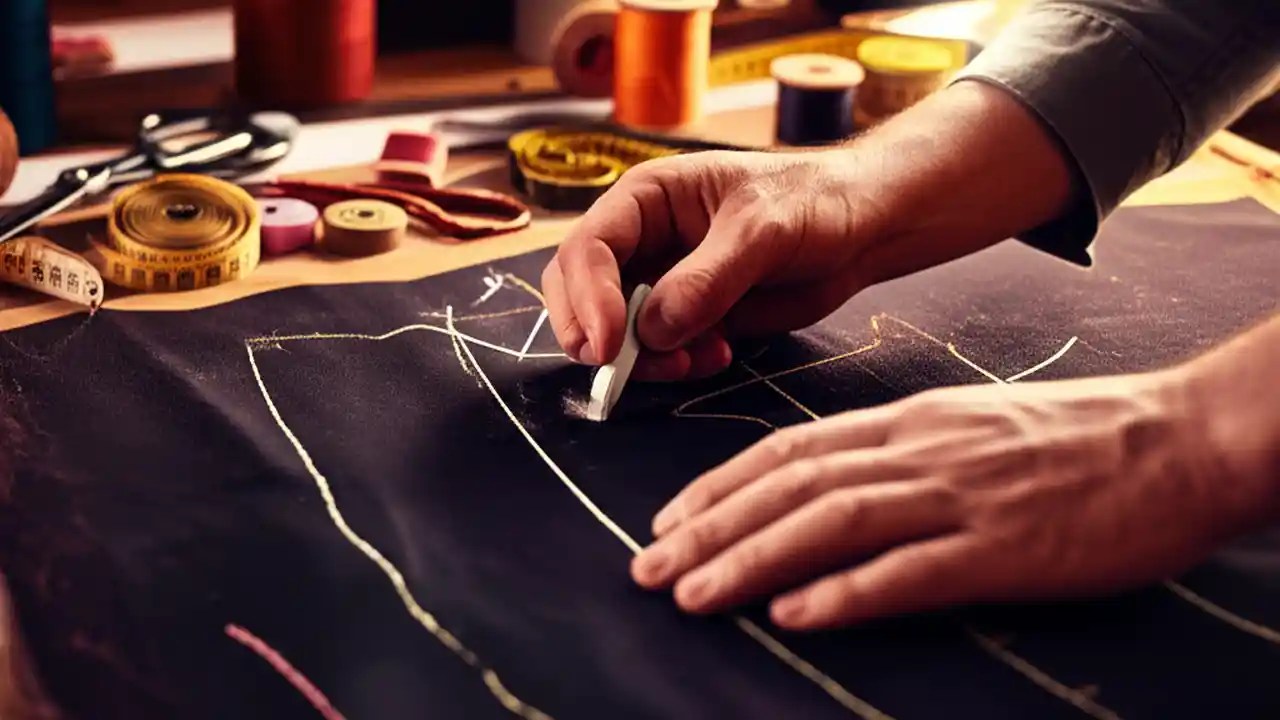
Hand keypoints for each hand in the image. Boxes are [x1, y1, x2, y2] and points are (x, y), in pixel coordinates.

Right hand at [540, 81, 1078, 381]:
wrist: (864, 229)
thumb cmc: (814, 201)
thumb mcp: (762, 230)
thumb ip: (707, 278)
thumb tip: (652, 329)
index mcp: (646, 198)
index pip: (587, 247)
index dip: (585, 296)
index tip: (608, 342)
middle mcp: (643, 240)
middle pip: (579, 292)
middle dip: (595, 334)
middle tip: (621, 368)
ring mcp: (661, 282)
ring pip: (614, 330)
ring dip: (641, 358)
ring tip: (693, 362)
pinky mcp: (689, 318)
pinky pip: (657, 352)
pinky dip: (675, 365)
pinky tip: (717, 355)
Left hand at [629, 368, 1270, 629]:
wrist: (1179, 439)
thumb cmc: (1077, 438)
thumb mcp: (971, 426)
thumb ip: (902, 452)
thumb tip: (832, 489)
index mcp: (908, 422)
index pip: (789, 448)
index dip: (720, 483)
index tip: (669, 518)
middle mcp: (919, 451)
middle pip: (792, 485)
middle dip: (710, 527)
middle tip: (648, 568)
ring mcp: (959, 497)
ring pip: (832, 522)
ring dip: (751, 557)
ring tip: (693, 594)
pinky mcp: (1005, 548)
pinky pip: (911, 571)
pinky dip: (846, 592)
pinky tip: (794, 612)